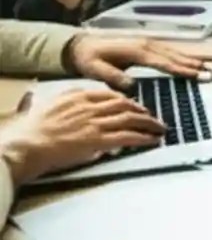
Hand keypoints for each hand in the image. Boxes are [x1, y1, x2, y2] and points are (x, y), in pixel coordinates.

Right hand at [0, 90, 164, 185]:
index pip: (108, 94)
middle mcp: (89, 106)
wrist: (24, 145)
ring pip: (130, 118)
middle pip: (124, 104)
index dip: (124, 99)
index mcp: (76, 96)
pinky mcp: (97, 139)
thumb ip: (56, 104)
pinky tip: (153, 140)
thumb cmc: (28, 132)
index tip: (132, 104)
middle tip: (151, 116)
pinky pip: (128, 136)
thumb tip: (53, 104)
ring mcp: (94, 122)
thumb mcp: (43, 108)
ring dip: (149, 123)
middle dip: (141, 110)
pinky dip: (144, 137)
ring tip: (159, 128)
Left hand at [65, 36, 211, 89]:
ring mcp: (148, 43)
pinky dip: (184, 55)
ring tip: (210, 64)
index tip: (196, 75)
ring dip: (193, 58)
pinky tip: (193, 59)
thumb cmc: (88, 59)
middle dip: (194, 64)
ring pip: (175, 52)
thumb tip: (133, 85)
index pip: (163, 62)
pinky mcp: (147, 45)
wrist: (79, 46)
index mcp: (136, 51)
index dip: (180, 69)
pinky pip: (170, 51)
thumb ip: (113, 77)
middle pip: (174, 55)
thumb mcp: (95, 70)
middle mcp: (146, 44)